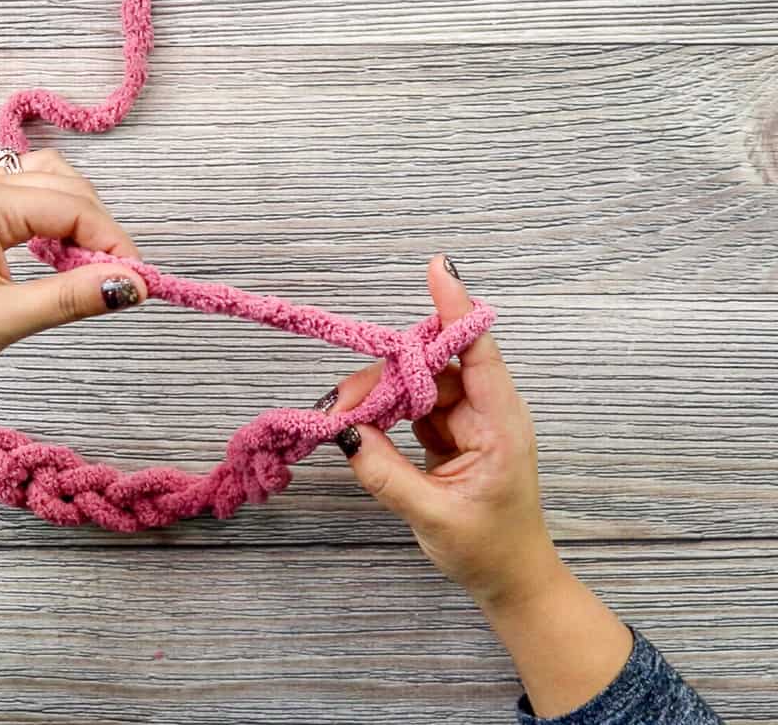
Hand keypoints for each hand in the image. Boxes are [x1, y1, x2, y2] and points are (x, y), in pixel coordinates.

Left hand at [0, 149, 148, 405]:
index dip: (114, 243)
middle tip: (116, 280)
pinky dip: (47, 218)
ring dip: (73, 216)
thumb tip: (132, 286)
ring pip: (42, 181)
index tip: (140, 284)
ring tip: (83, 268)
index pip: (73, 207)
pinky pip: (19, 198)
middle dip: (98, 228)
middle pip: (63, 185)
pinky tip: (51, 256)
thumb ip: (72, 297)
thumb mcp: (6, 320)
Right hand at [322, 255, 633, 716]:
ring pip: (414, 386)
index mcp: (500, 424)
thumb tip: (344, 432)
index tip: (436, 267)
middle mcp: (485, 412)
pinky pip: (409, 408)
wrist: (510, 582)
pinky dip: (381, 413)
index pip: (478, 351)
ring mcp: (465, 421)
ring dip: (376, 396)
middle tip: (338, 406)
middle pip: (431, 366)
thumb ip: (386, 473)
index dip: (456, 308)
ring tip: (339, 420)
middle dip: (384, 375)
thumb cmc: (488, 551)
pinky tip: (356, 425)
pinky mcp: (446, 434)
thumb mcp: (433, 516)